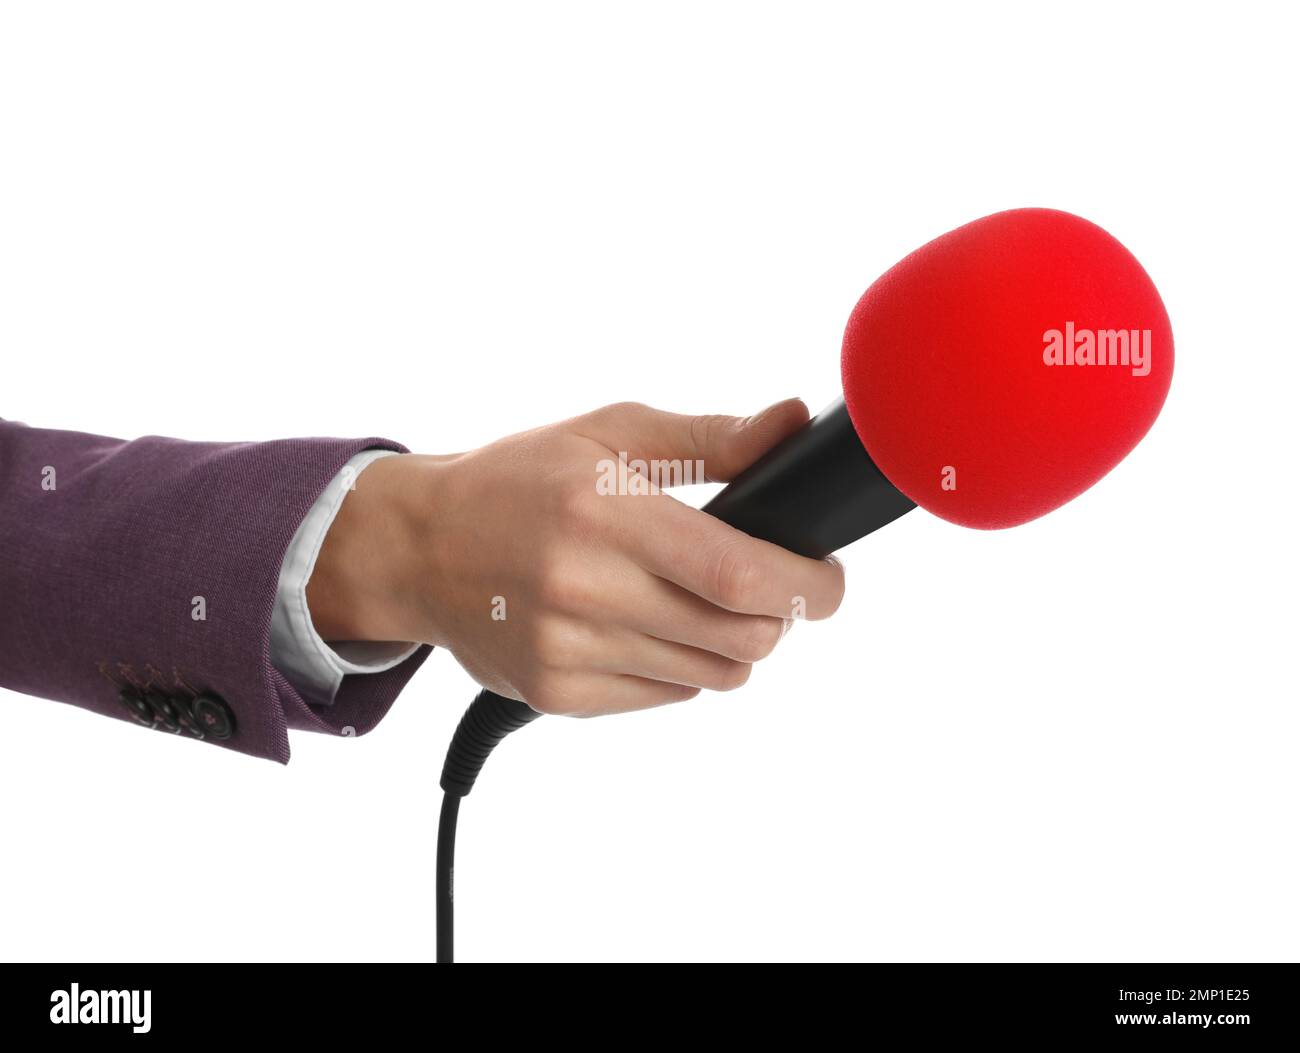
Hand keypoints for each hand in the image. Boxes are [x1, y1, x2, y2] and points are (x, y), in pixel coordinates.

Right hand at [307, 400, 844, 715]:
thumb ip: (709, 438)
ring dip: (732, 641)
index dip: (808, 586)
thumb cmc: (518, 480)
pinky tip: (649, 625)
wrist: (418, 546)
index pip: (738, 574)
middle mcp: (583, 589)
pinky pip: (667, 696)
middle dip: (779, 615)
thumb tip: (789, 423)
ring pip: (713, 674)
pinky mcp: (557, 693)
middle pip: (740, 637)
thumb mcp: (609, 433)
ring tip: (698, 599)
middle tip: (762, 584)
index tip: (829, 580)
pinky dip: (682, 666)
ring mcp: (568, 650)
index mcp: (603, 512)